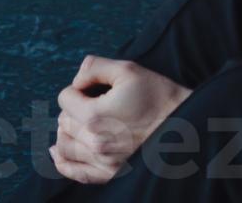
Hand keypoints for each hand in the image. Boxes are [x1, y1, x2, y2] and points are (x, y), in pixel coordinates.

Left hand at [49, 57, 189, 184]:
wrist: (183, 125)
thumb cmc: (157, 95)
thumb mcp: (129, 70)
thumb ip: (96, 67)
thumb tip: (77, 77)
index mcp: (95, 115)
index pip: (65, 98)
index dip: (78, 88)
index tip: (94, 87)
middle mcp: (93, 142)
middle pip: (63, 121)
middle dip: (74, 108)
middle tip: (93, 101)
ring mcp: (99, 161)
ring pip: (63, 145)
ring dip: (66, 130)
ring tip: (80, 121)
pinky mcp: (106, 174)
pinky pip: (72, 172)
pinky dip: (62, 161)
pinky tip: (58, 151)